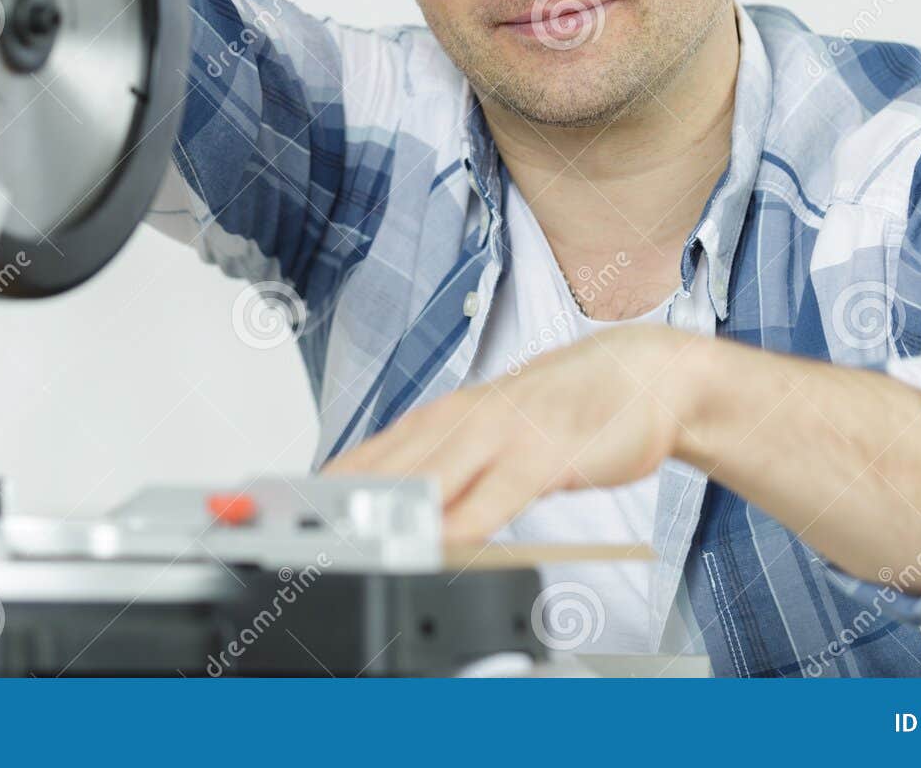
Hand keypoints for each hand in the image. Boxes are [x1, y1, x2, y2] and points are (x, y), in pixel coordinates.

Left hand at [322, 325, 701, 542]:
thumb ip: (448, 475)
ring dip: (388, 513)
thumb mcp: (493, 437)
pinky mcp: (546, 455)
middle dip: (339, 506)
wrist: (644, 376)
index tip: (277, 520)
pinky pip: (496, 496)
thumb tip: (396, 515)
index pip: (367, 457)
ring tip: (348, 543)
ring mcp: (503, 435)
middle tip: (296, 538)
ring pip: (431, 479)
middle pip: (386, 469)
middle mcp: (463, 421)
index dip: (320, 491)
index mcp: (445, 417)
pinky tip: (439, 544)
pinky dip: (464, 523)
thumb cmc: (565, 412)